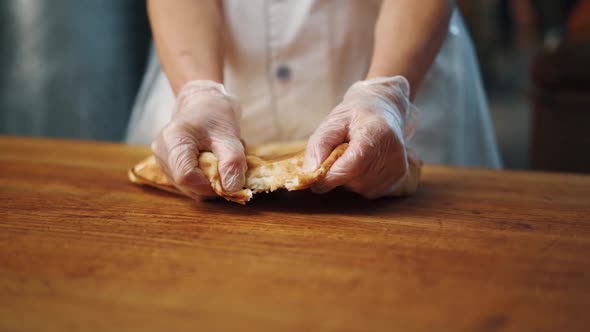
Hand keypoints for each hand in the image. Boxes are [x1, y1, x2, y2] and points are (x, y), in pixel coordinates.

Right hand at [151, 80, 245, 198]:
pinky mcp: (168, 167)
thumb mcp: (229, 134)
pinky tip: (211, 163)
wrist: (202, 102)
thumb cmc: (215, 113)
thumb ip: (232, 161)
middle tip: (227, 163)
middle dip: (212, 182)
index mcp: (172, 140)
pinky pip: (189, 184)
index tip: (229, 175)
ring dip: (210, 181)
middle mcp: (161, 153)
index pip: (186, 177)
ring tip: (219, 159)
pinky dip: (204, 179)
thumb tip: (232, 189)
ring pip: (189, 188)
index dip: (210, 184)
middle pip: (187, 185)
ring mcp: (162, 161)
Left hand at [304, 76, 417, 198]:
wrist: (384, 109)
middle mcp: (393, 153)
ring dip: (349, 178)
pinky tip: (362, 164)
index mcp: (377, 133)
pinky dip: (359, 182)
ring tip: (352, 156)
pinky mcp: (398, 178)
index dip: (329, 177)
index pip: (351, 166)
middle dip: (338, 174)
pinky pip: (368, 191)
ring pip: (359, 188)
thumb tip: (310, 173)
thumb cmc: (355, 115)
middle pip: (353, 180)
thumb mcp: (332, 121)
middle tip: (337, 155)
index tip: (314, 179)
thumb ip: (319, 146)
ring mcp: (397, 168)